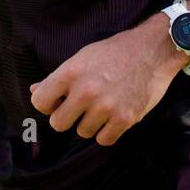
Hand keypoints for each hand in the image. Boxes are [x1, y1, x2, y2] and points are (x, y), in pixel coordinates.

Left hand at [29, 13, 187, 146]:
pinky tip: (114, 116)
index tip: (59, 101)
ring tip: (103, 106)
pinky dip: (108, 131)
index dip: (48, 103)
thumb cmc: (116, 51)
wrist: (153, 50)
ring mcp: (106, 106)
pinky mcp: (125, 119)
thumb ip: (58, 77)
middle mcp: (86, 91)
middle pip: (59, 123)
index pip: (40, 102)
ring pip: (83, 132)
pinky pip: (104, 140)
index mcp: (72, 72)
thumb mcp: (83, 57)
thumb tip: (35, 90)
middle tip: (81, 107)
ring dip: (91, 123)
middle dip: (68, 117)